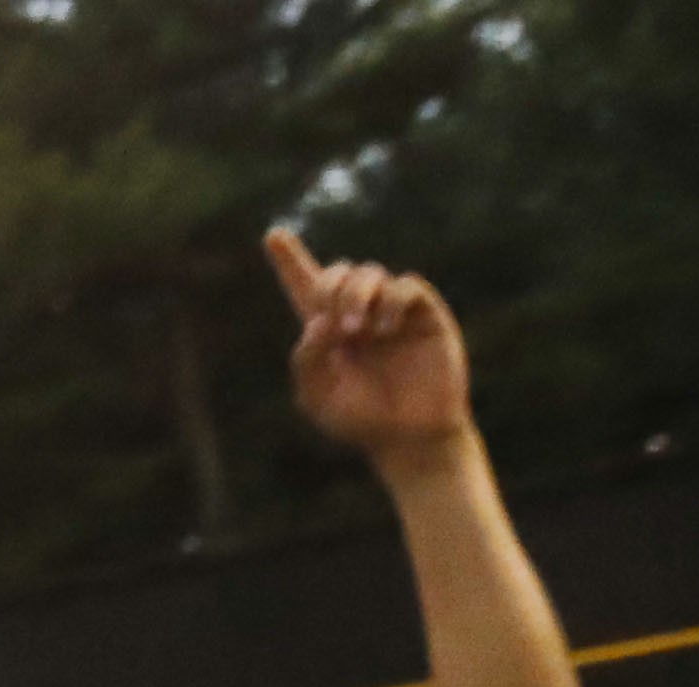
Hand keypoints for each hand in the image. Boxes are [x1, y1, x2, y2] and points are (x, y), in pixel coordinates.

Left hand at [267, 230, 469, 470]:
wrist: (408, 438)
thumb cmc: (361, 420)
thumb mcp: (318, 395)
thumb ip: (307, 358)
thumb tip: (317, 320)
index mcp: (326, 331)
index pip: (305, 286)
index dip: (289, 260)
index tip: (273, 236)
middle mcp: (359, 313)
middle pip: (339, 271)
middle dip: (330, 287)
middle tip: (335, 325)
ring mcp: (392, 310)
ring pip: (371, 272)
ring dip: (357, 294)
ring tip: (357, 330)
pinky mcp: (425, 313)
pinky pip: (406, 286)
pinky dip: (391, 301)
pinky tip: (384, 330)